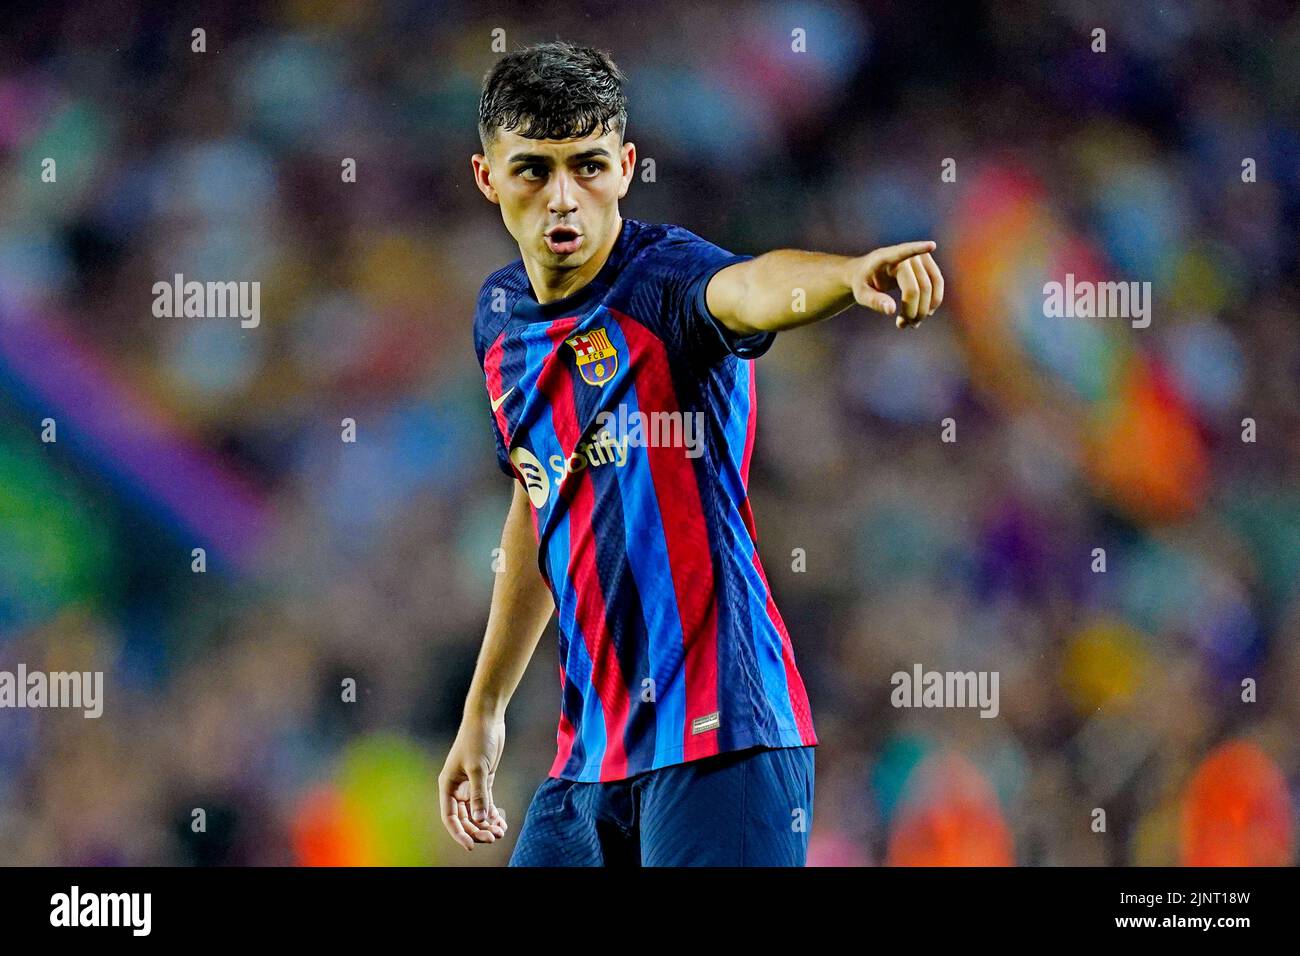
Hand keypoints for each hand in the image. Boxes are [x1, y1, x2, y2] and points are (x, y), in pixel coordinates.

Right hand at [438, 714, 508, 850]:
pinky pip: (485, 801)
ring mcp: (470, 784)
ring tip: (500, 832)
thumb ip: (479, 794)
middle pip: (464, 817)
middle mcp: (457, 787)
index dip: (459, 833)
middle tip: (492, 838)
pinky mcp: (483, 779)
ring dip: (486, 823)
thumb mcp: (478, 767)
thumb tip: (480, 819)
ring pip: (476, 811)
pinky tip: (500, 822)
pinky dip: (492, 812)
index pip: (450, 817)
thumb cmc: (476, 739)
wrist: (487, 718)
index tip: (470, 845)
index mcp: (448, 785)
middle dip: (477, 829)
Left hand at [846, 240, 944, 328]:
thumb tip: (891, 310)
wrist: (868, 273)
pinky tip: (921, 315)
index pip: (903, 252)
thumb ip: (874, 300)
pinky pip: (937, 283)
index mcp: (885, 257)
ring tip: (911, 324)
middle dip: (914, 310)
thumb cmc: (862, 282)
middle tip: (902, 326)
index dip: (917, 249)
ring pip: (932, 286)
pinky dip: (932, 302)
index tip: (932, 245)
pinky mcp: (928, 264)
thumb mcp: (861, 294)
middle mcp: (906, 255)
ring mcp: (920, 257)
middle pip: (919, 286)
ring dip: (925, 309)